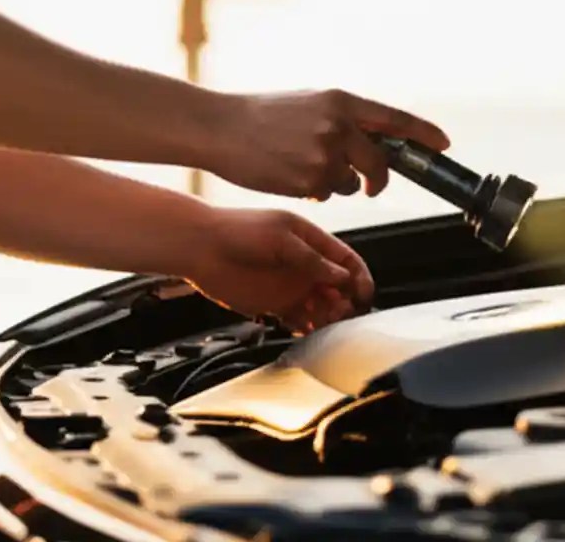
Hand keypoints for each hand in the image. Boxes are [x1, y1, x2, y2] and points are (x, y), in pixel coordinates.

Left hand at [184, 207, 373, 332]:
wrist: (200, 246)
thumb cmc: (237, 230)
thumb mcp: (280, 237)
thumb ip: (312, 259)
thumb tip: (342, 276)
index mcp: (310, 242)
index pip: (346, 260)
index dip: (359, 277)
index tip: (364, 294)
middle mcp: (304, 266)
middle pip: (338, 288)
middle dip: (347, 301)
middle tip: (344, 313)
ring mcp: (290, 286)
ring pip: (322, 307)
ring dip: (330, 318)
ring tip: (328, 324)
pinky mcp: (274, 305)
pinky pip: (299, 321)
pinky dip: (308, 329)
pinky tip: (310, 333)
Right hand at [209, 89, 449, 200]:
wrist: (221, 127)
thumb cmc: (263, 115)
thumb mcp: (310, 103)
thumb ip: (344, 119)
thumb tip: (375, 139)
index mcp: (341, 102)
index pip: (396, 118)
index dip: (424, 133)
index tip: (444, 144)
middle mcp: (339, 126)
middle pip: (380, 162)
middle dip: (378, 179)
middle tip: (371, 187)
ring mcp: (326, 154)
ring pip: (350, 183)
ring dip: (336, 182)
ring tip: (301, 164)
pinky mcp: (310, 180)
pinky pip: (327, 194)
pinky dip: (314, 190)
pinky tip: (289, 174)